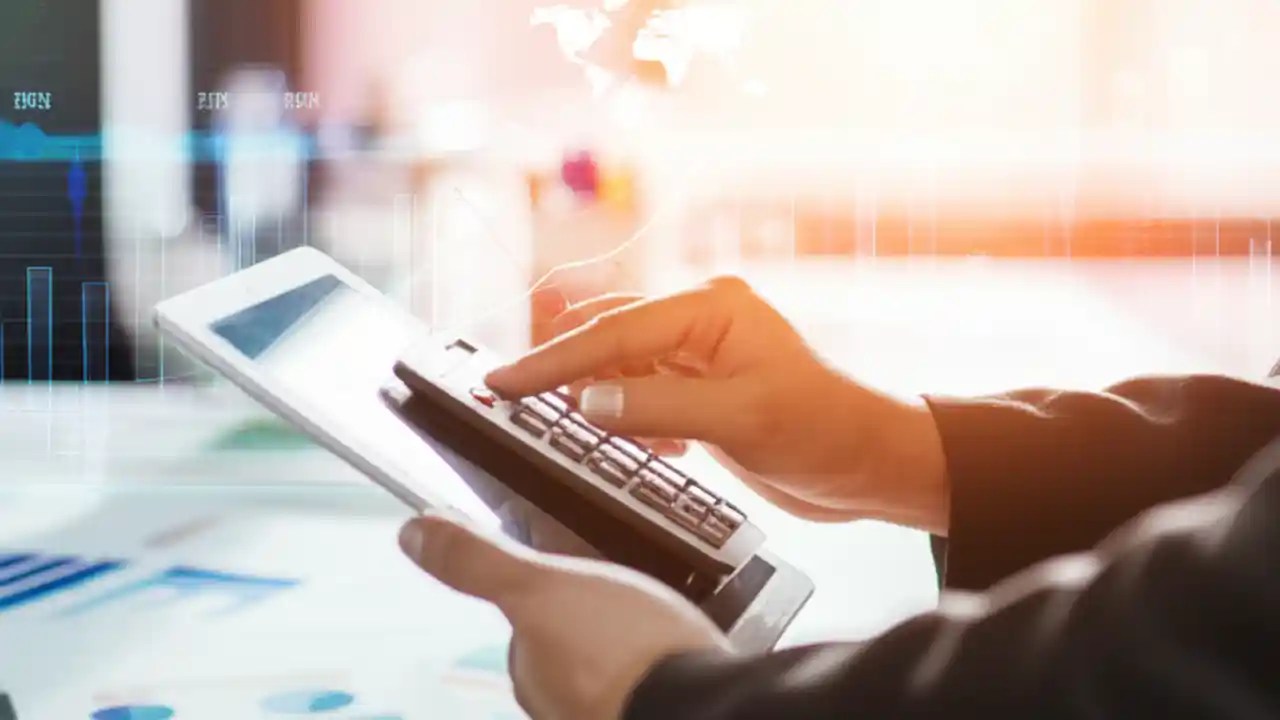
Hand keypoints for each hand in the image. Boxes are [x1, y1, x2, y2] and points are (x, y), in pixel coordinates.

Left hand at [399, 512, 729, 719]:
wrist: (700, 703)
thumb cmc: (618, 649)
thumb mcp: (540, 587)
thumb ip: (478, 562)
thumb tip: (411, 531)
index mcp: (533, 676)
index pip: (528, 634)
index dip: (550, 599)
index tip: (581, 576)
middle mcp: (563, 706)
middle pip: (569, 652)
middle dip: (591, 625)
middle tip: (626, 593)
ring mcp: (609, 712)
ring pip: (611, 669)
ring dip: (629, 646)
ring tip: (658, 618)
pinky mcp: (656, 708)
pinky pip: (649, 681)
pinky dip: (659, 665)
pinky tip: (680, 650)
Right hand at [487, 277, 949, 533]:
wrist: (870, 464)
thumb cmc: (825, 428)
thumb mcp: (740, 419)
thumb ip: (658, 407)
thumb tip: (589, 403)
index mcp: (711, 309)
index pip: (614, 332)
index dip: (554, 360)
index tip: (503, 381)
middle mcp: (701, 324)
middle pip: (609, 337)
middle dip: (562, 367)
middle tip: (507, 393)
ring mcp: (700, 358)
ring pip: (622, 368)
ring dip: (597, 397)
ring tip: (566, 423)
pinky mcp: (702, 393)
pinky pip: (643, 396)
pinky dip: (629, 419)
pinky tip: (646, 445)